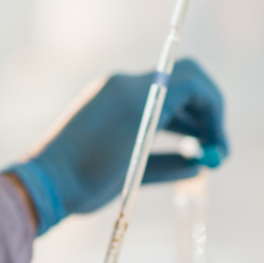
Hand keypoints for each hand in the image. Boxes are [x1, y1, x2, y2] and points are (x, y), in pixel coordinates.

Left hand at [7, 59, 226, 230]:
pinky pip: (145, 118)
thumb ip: (172, 163)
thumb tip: (200, 164)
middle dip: (205, 119)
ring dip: (187, 128)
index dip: (214, 106)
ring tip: (202, 159)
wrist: (45, 183)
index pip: (191, 79)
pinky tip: (181, 163)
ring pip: (165, 105)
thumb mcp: (136, 169)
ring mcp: (113, 100)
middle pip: (181, 91)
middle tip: (217, 152)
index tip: (218, 139)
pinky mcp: (104, 116)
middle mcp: (126, 89)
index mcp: (136, 92)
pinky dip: (166, 138)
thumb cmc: (89, 176)